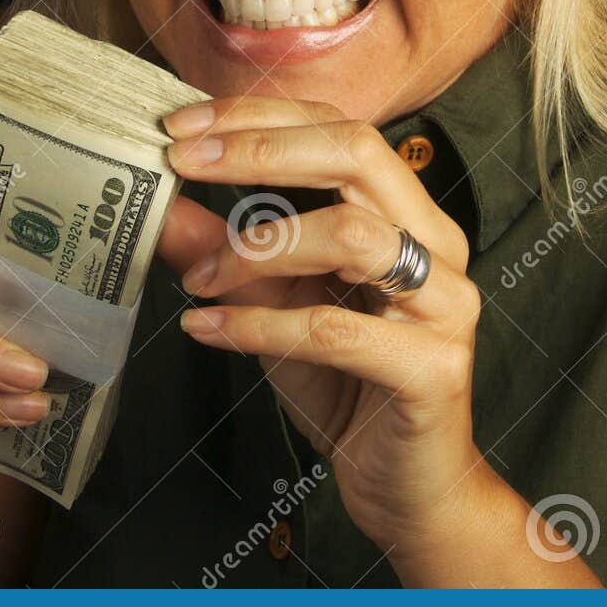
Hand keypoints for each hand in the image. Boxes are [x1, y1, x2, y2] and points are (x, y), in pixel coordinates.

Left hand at [158, 97, 483, 553]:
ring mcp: (445, 303)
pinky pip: (336, 331)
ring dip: (257, 247)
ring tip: (197, 278)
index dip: (260, 117)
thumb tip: (161, 206)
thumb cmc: (349, 388)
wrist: (408, 489)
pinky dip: (260, 327)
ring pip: (353, 234)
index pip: (341, 129)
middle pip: (360, 152)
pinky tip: (206, 329)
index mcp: (408, 214)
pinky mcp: (433, 369)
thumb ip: (230, 254)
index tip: (180, 126)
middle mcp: (437, 244)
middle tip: (183, 161)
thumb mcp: (275, 308)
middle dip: (261, 149)